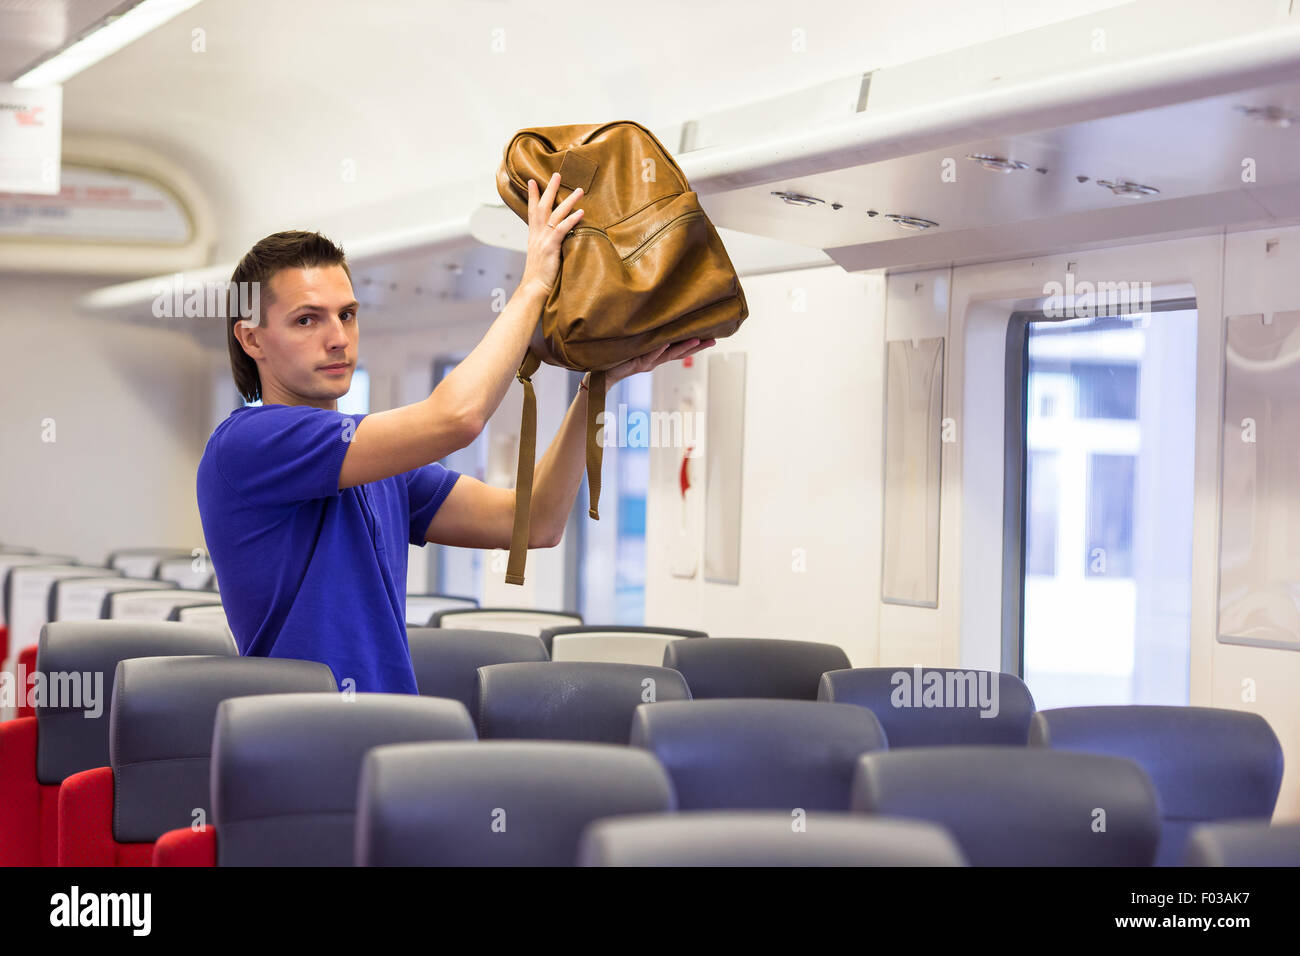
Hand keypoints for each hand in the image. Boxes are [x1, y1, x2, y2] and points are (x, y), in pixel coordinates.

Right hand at [520, 171, 583, 294]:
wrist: (534, 288)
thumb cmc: (540, 276)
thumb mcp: (542, 256)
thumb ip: (548, 244)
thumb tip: (557, 239)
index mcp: (534, 236)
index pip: (531, 210)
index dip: (532, 195)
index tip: (532, 181)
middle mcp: (537, 234)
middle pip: (542, 206)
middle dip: (550, 189)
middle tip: (557, 174)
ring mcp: (543, 240)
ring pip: (555, 214)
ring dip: (568, 200)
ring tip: (579, 190)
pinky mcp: (551, 247)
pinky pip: (561, 229)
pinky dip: (571, 220)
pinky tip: (581, 212)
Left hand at [605, 337, 715, 384]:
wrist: (602, 373)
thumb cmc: (617, 357)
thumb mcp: (635, 345)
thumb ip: (647, 337)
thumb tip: (657, 320)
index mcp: (657, 355)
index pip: (680, 348)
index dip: (696, 344)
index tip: (712, 337)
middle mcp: (655, 359)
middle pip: (680, 353)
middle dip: (697, 347)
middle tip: (713, 341)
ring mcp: (647, 362)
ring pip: (668, 355)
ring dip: (682, 347)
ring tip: (696, 340)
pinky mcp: (636, 363)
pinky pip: (649, 355)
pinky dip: (658, 349)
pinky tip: (666, 342)